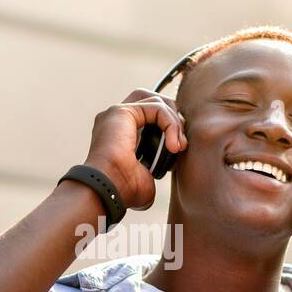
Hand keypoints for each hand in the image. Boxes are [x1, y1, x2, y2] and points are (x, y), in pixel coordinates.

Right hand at [84, 89, 186, 211]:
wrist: (109, 191)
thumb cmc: (123, 191)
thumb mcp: (146, 178)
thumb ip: (155, 167)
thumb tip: (167, 167)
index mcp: (119, 133)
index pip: (149, 115)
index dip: (169, 126)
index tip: (177, 150)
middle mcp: (115, 120)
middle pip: (153, 100)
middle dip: (173, 117)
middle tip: (181, 143)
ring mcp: (116, 113)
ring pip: (157, 101)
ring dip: (174, 122)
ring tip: (179, 146)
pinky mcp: (121, 111)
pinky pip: (157, 108)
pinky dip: (170, 124)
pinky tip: (173, 146)